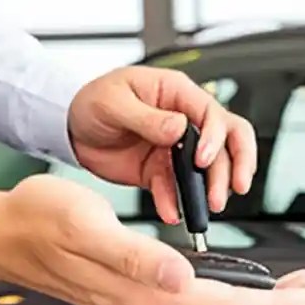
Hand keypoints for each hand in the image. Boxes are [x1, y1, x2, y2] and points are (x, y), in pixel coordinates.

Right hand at [0, 175, 304, 304]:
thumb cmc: (38, 223)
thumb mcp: (89, 228)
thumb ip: (138, 257)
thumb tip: (182, 277)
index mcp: (146, 292)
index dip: (276, 303)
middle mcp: (148, 304)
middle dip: (280, 302)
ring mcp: (140, 300)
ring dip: (258, 297)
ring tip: (292, 286)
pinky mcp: (132, 290)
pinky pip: (195, 297)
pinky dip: (229, 290)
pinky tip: (238, 280)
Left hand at [67, 66, 253, 220]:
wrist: (69, 128)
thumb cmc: (90, 101)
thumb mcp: (113, 102)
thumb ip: (147, 116)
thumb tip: (179, 128)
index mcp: (176, 93)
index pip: (213, 114)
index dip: (216, 138)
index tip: (203, 159)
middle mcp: (184, 119)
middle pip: (230, 139)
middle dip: (236, 164)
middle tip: (231, 188)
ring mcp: (177, 147)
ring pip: (211, 168)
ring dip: (214, 187)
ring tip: (209, 205)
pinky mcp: (163, 171)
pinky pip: (177, 188)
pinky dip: (177, 202)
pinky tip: (172, 211)